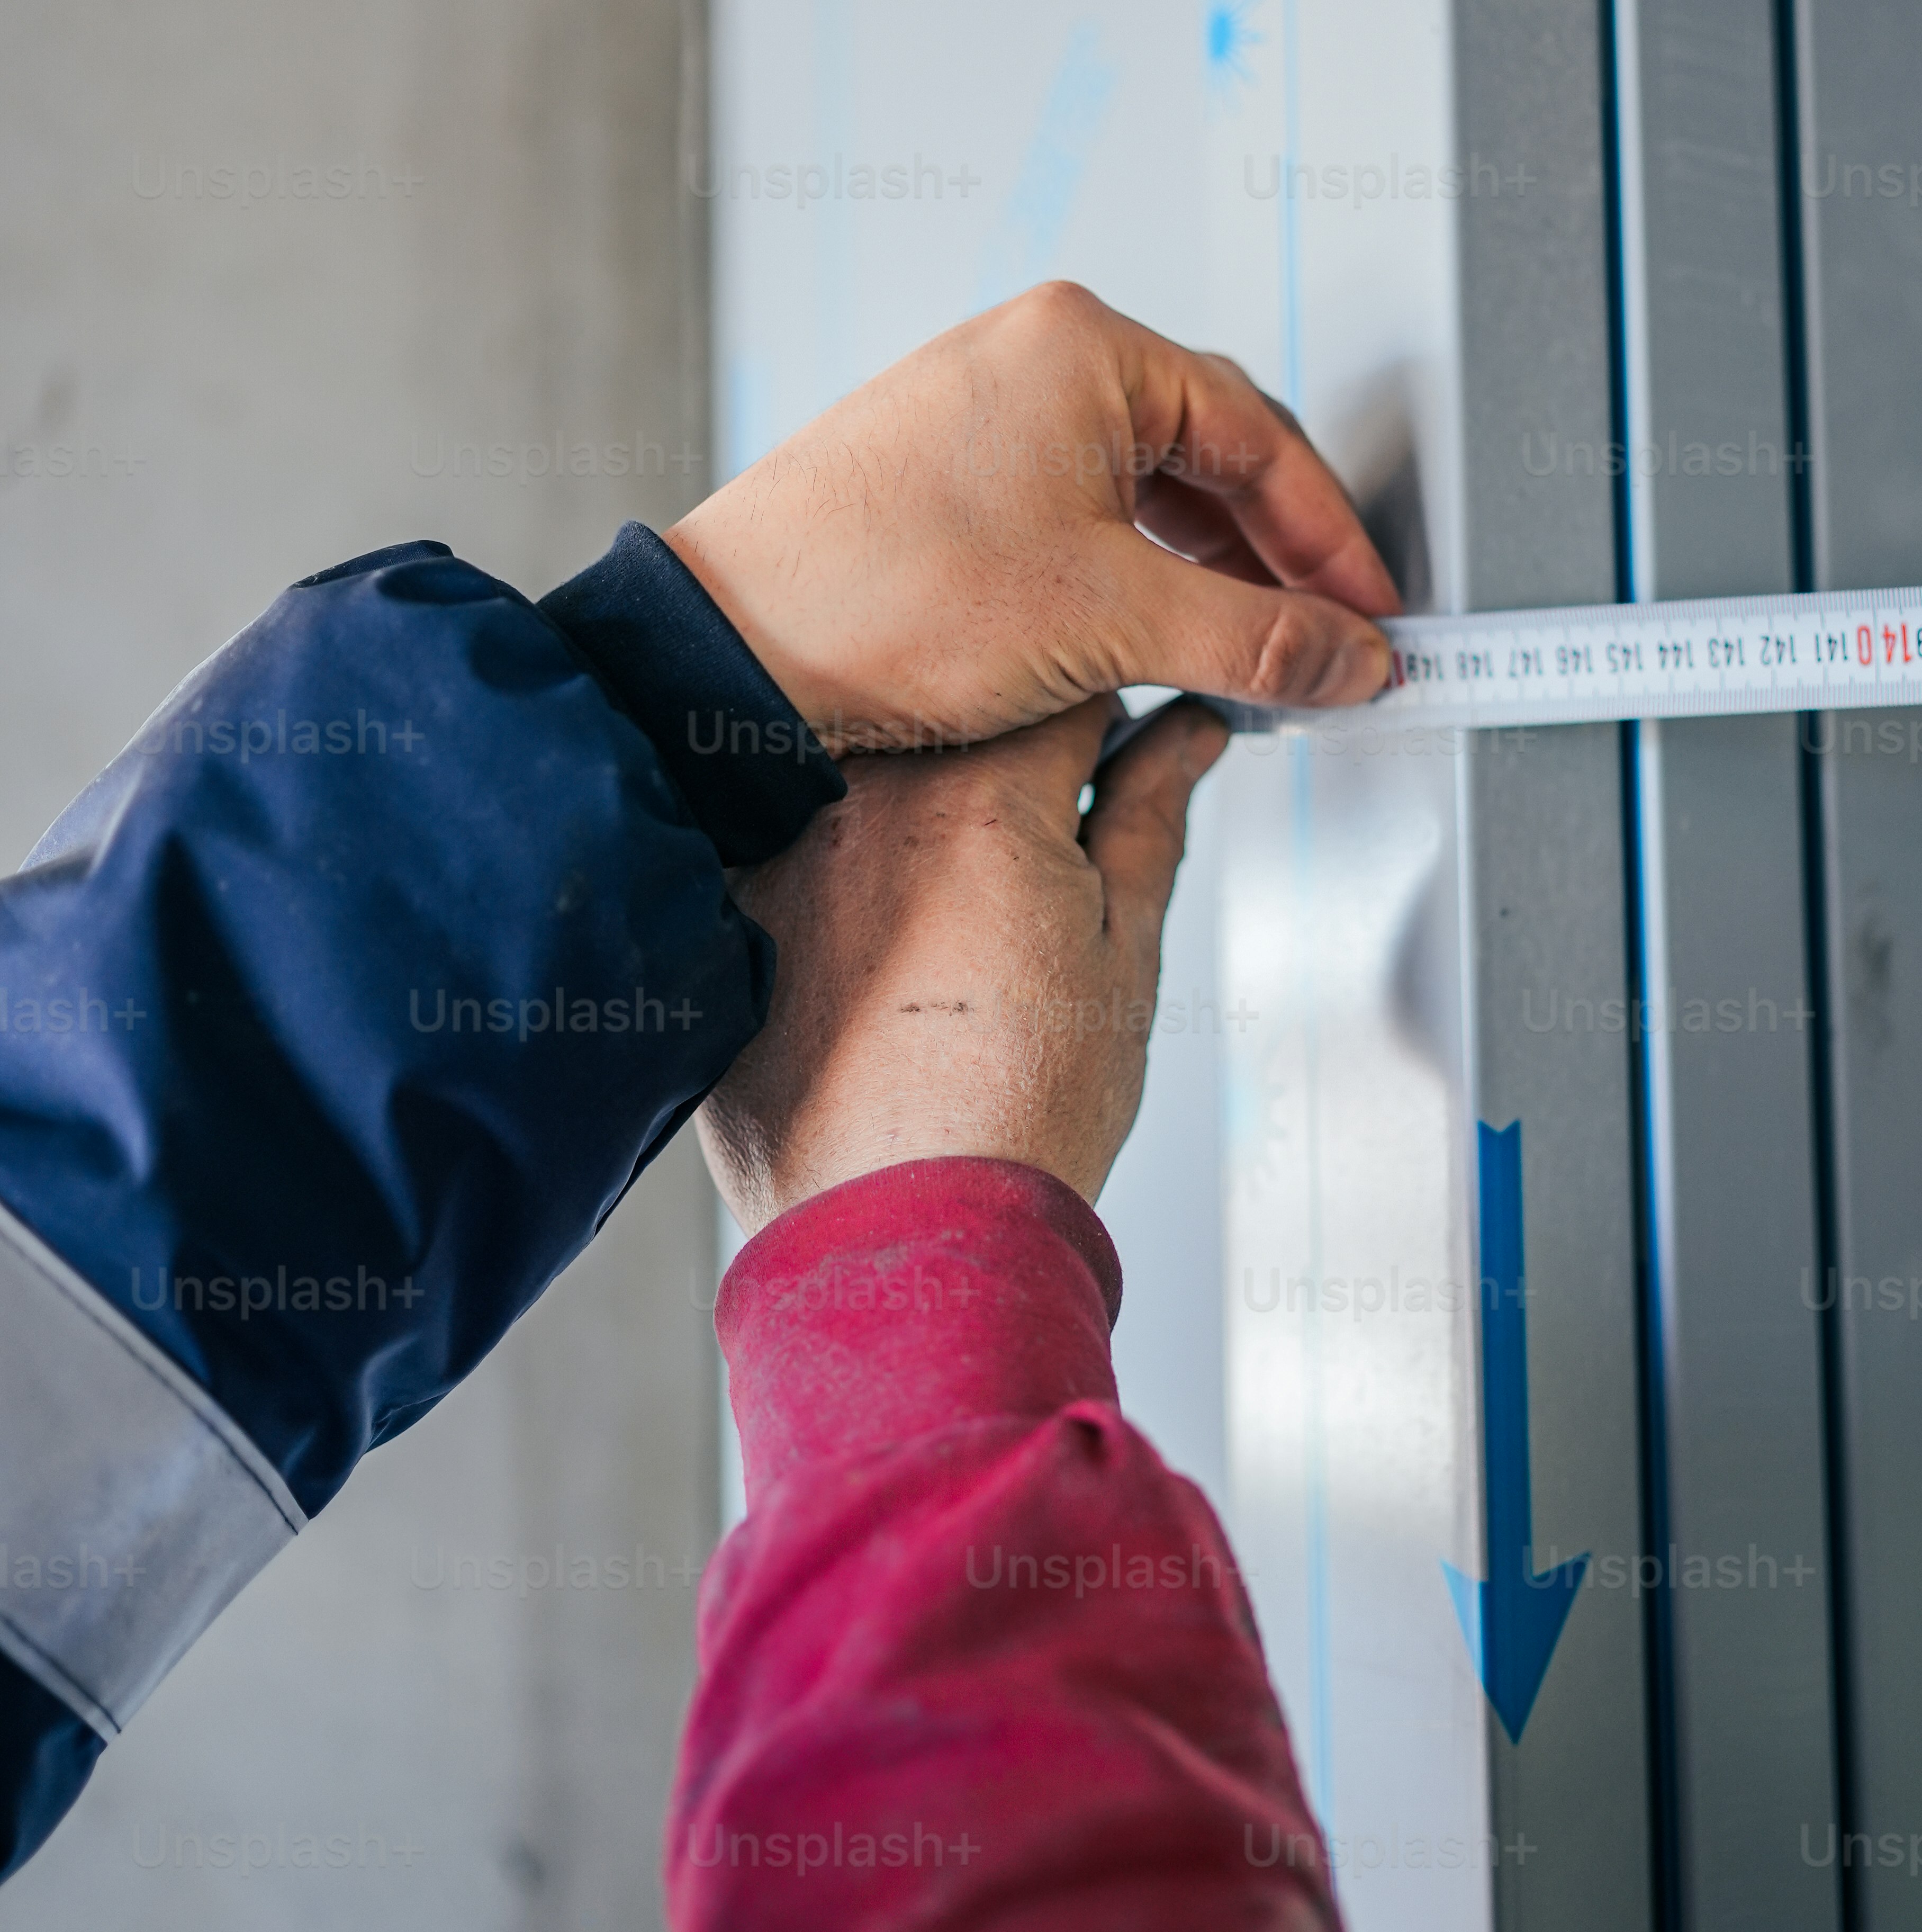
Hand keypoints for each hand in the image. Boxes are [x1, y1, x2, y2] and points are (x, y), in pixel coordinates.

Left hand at [664, 282, 1396, 748]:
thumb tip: (1350, 659)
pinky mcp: (949, 479)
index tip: (1369, 619)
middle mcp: (1033, 358)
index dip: (1331, 542)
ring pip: (1146, 492)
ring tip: (1249, 658)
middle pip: (1210, 456)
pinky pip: (1081, 515)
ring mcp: (985, 414)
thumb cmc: (880, 595)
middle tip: (1324, 644)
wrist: (731, 650)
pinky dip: (1137, 578)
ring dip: (1209, 575)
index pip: (1262, 437)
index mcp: (1084, 345)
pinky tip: (1155, 642)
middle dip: (1276, 559)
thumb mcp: (1112, 620)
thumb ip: (1258, 639)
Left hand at [697, 695, 1230, 1226]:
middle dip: (1003, 757)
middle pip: (950, 721)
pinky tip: (874, 950)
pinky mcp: (730, 918)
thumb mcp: (1122, 958)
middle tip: (1038, 849)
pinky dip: (835, 868)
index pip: (1055, 688)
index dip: (1099, 714)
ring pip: (868, 777)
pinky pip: (792, 848)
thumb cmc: (1020, 1120)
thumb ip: (1149, 823)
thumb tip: (1181, 738)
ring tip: (953, 916)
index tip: (1112, 748)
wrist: (910, 1242)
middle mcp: (864, 805)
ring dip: (913, 807)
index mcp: (980, 801)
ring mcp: (783, 857)